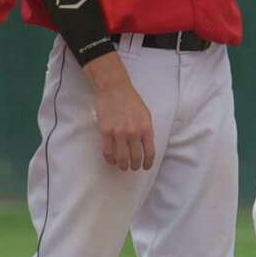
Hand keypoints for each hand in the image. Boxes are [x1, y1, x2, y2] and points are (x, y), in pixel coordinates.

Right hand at [86, 54, 154, 170]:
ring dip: (123, 165)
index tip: (145, 166)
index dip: (148, 162)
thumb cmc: (131, 100)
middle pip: (135, 158)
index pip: (149, 152)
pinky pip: (108, 152)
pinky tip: (112, 160)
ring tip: (122, 166)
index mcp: (146, 128)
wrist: (115, 89)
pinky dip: (110, 159)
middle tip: (133, 167)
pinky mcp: (106, 132)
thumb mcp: (146, 114)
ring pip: (122, 158)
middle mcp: (133, 132)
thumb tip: (146, 146)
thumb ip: (147, 130)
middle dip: (135, 166)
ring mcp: (119, 133)